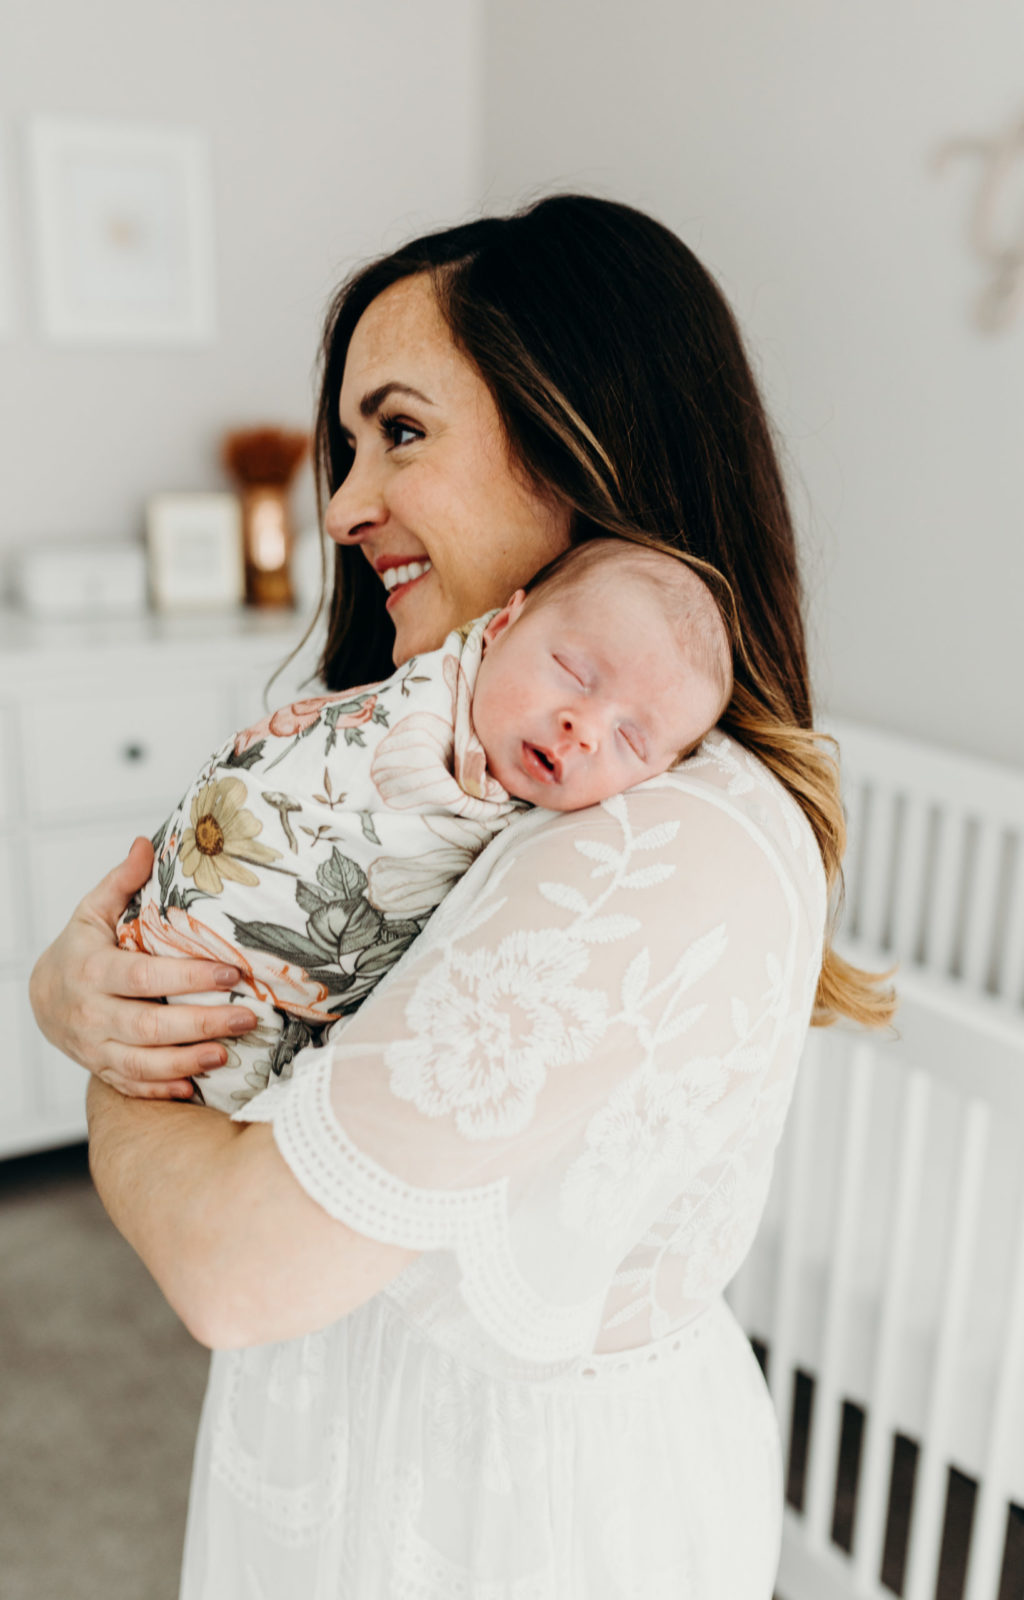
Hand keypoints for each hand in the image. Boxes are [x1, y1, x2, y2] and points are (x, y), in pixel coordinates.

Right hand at [29, 837, 257, 1098]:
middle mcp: (92, 1013)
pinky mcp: (102, 1069)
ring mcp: (95, 1047)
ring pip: (142, 1063)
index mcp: (92, 969)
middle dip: (201, 1024)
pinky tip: (196, 1087)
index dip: (188, 977)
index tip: (231, 973)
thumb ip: (121, 881)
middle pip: (149, 1026)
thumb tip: (145, 843)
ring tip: (227, 1053)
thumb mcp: (93, 912)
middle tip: (247, 1017)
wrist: (44, 998)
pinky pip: (132, 1087)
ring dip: (187, 1062)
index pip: (144, 976)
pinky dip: (162, 1091)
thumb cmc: (81, 950)